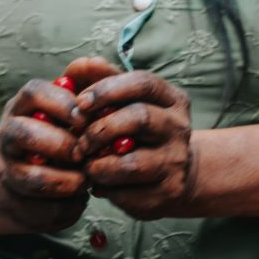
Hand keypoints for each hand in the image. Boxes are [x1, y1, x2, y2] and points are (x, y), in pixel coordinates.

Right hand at [0, 74, 90, 232]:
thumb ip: (88, 88)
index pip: (34, 92)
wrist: (36, 180)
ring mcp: (8, 170)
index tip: (86, 118)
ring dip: (67, 181)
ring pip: (31, 178)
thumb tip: (95, 63)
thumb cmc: (65, 136)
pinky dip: (66, 206)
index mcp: (22, 107)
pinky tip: (79, 198)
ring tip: (87, 180)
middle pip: (23, 134)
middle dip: (60, 144)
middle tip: (85, 153)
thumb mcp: (73, 110)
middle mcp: (7, 136)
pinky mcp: (16, 202)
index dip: (62, 104)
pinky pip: (41, 209)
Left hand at [71, 69, 195, 219]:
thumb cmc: (139, 131)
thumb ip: (102, 80)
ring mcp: (176, 161)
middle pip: (139, 118)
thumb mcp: (127, 102)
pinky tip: (100, 184)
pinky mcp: (169, 192)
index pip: (142, 83)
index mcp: (172, 99)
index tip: (80, 103)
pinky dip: (107, 189)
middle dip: (100, 129)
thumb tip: (79, 65)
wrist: (174, 174)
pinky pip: (129, 193)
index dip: (107, 90)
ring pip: (131, 163)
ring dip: (99, 165)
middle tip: (78, 142)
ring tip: (86, 166)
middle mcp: (179, 128)